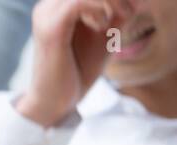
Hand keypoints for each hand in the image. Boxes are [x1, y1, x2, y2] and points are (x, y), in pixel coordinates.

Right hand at [17, 0, 135, 127]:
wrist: (55, 103)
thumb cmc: (77, 71)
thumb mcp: (105, 35)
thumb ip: (118, 13)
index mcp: (58, 5)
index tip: (129, 9)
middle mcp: (49, 5)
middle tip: (128, 12)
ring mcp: (46, 15)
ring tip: (123, 16)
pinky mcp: (51, 29)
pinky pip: (78, 3)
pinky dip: (99, 10)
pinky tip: (102, 26)